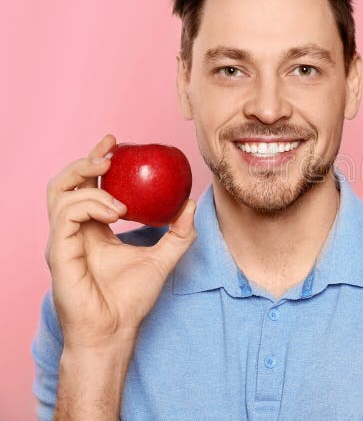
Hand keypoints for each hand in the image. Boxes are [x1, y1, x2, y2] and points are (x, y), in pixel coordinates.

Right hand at [45, 133, 196, 351]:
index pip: (87, 184)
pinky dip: (90, 205)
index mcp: (92, 228)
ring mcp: (62, 240)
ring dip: (92, 186)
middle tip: (112, 153)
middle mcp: (73, 230)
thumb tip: (192, 204)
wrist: (117, 330)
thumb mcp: (164, 258)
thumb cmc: (131, 299)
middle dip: (86, 160)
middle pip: (66, 182)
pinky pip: (66, 216)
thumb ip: (178, 232)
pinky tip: (115, 212)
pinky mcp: (59, 252)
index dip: (97, 159)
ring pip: (61, 193)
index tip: (117, 142)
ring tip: (120, 199)